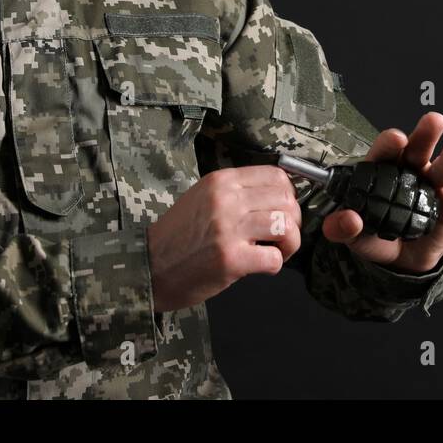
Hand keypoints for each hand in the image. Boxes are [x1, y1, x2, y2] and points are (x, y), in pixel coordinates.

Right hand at [146, 165, 302, 312]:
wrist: (149, 265)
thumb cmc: (179, 236)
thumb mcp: (203, 198)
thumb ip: (237, 192)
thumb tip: (278, 196)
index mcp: (221, 181)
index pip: (276, 176)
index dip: (288, 196)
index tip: (282, 211)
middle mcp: (226, 200)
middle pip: (286, 200)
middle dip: (293, 222)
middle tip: (282, 237)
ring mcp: (228, 228)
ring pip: (285, 226)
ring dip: (289, 244)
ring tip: (275, 251)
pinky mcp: (230, 258)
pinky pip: (274, 259)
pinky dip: (275, 265)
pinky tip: (261, 266)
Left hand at [321, 111, 442, 273]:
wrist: (401, 260)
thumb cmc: (375, 236)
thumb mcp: (353, 235)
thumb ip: (342, 228)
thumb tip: (347, 220)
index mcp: (383, 172)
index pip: (386, 152)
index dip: (390, 143)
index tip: (396, 139)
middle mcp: (410, 173)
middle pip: (418, 150)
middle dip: (425, 134)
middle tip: (434, 120)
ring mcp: (433, 187)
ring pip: (442, 169)